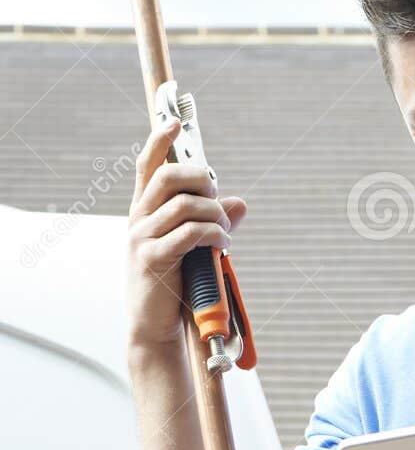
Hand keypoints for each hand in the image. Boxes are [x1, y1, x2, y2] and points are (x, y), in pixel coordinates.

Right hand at [125, 117, 247, 350]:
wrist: (154, 328)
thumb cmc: (174, 286)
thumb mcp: (193, 249)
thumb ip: (213, 223)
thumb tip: (241, 203)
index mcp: (145, 211)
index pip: (148, 165)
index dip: (160, 140)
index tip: (175, 121)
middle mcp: (138, 219)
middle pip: (167, 175)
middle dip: (200, 179)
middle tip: (217, 197)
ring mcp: (142, 238)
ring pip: (183, 204)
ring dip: (214, 213)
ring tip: (225, 232)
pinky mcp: (153, 259)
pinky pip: (189, 234)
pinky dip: (213, 234)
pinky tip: (223, 245)